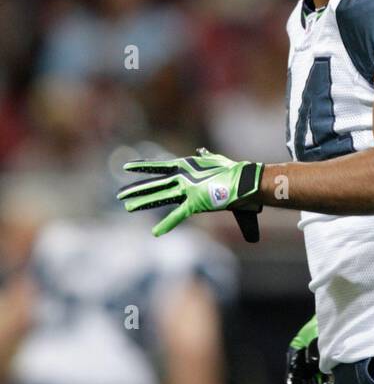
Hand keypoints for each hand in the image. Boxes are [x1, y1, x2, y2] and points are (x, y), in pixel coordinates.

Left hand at [118, 149, 263, 238]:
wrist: (242, 180)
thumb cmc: (233, 171)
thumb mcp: (216, 160)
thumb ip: (207, 156)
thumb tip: (202, 151)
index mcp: (186, 166)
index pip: (158, 166)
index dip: (142, 167)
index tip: (126, 168)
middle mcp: (182, 176)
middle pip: (155, 185)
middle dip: (137, 190)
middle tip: (121, 195)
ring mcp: (187, 189)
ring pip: (161, 197)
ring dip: (144, 203)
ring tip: (127, 207)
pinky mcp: (194, 202)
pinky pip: (178, 216)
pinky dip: (167, 224)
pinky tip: (155, 233)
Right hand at [284, 313, 332, 383]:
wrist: (339, 312)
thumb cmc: (325, 321)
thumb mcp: (317, 332)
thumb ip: (314, 348)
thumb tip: (315, 363)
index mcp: (296, 350)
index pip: (292, 374)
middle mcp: (303, 359)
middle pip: (305, 383)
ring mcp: (313, 362)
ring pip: (315, 383)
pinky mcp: (324, 363)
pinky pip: (325, 379)